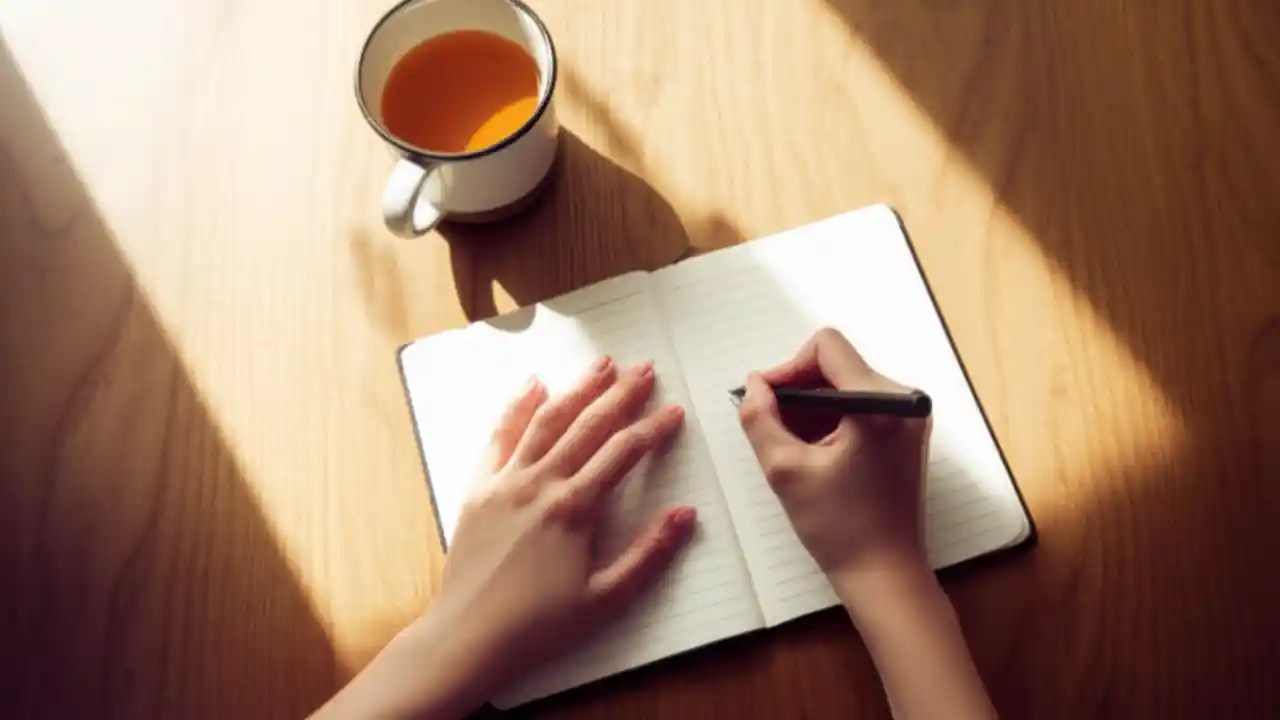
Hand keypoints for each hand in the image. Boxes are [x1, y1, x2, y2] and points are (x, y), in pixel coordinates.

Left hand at [431, 357, 695, 687]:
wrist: (468, 636)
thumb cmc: (539, 626)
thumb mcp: (606, 600)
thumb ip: (649, 554)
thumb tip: (686, 515)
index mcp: (574, 508)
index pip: (624, 453)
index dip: (652, 429)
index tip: (673, 411)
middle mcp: (540, 483)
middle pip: (588, 425)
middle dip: (620, 394)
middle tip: (644, 369)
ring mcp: (505, 482)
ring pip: (546, 420)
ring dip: (577, 388)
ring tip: (601, 363)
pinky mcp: (478, 489)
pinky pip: (500, 436)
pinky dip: (517, 407)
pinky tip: (532, 385)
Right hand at [737, 328, 929, 577]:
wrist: (886, 574)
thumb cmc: (841, 530)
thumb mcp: (785, 470)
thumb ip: (760, 418)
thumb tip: (754, 384)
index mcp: (881, 404)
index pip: (826, 347)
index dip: (787, 368)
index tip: (765, 400)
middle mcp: (904, 401)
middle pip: (836, 366)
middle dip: (797, 392)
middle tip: (770, 427)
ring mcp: (909, 417)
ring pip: (845, 387)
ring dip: (811, 409)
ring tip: (791, 447)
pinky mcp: (906, 434)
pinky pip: (860, 407)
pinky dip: (830, 421)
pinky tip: (813, 454)